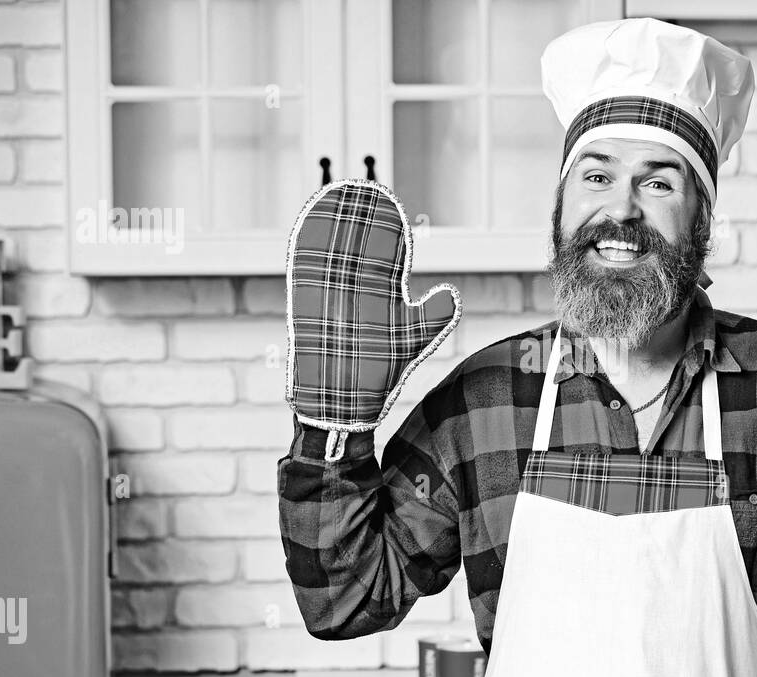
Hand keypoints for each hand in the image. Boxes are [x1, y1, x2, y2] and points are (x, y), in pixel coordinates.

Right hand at [286, 179, 460, 443]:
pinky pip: (305, 280)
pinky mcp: (308, 314)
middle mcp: (352, 294)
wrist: (344, 407)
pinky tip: (305, 232)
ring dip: (330, 229)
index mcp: (378, 296)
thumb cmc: (377, 375)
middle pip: (355, 248)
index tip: (388, 203)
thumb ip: (433, 315)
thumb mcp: (411, 339)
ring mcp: (329, 302)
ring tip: (331, 200)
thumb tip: (451, 292)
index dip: (387, 229)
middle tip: (359, 188)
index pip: (385, 255)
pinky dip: (305, 254)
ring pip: (330, 257)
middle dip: (357, 219)